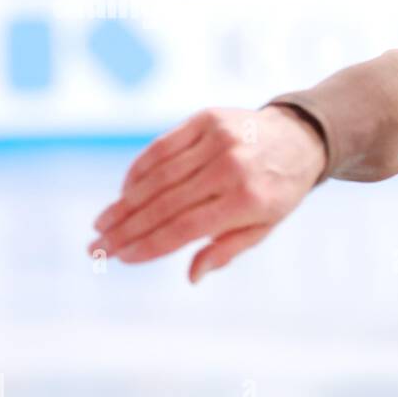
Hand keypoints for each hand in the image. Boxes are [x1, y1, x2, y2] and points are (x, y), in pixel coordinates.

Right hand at [87, 106, 326, 282]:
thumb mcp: (264, 226)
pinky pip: (162, 148)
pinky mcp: (206, 119)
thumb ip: (227, 250)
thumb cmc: (278, 190)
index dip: (149, 245)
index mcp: (247, 199)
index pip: (185, 228)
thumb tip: (191, 276)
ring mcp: (217, 140)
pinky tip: (124, 191)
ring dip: (124, 202)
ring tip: (102, 224)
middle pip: (165, 204)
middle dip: (126, 229)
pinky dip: (139, 170)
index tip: (121, 258)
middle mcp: (230, 167)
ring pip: (158, 176)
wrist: (300, 138)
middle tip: (97, 247)